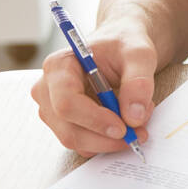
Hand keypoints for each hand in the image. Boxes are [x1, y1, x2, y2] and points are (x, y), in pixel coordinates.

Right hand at [31, 20, 155, 156]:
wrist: (121, 48)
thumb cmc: (124, 45)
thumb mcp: (139, 54)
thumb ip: (139, 82)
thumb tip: (134, 117)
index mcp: (58, 66)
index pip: (66, 103)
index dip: (95, 120)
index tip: (123, 127)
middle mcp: (48, 89)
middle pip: (69, 128)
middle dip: (106, 137)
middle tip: (139, 133)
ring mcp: (53, 109)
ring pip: (76, 140)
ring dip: (109, 139)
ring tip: (137, 119)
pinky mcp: (64, 122)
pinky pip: (83, 143)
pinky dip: (106, 140)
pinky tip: (125, 122)